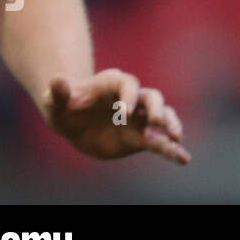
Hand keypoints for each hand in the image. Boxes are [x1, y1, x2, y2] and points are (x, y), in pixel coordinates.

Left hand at [41, 70, 190, 164]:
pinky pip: (159, 142)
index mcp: (114, 84)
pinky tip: (184, 159)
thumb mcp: (55, 101)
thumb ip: (57, 92)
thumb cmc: (65, 105)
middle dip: (155, 109)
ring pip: (162, 116)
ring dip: (170, 124)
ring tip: (176, 137)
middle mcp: (132, 98)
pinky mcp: (140, 137)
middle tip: (155, 122)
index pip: (128, 84)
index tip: (124, 112)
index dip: (128, 96)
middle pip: (151, 97)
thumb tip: (55, 80)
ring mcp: (139, 117)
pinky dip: (172, 150)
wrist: (74, 120)